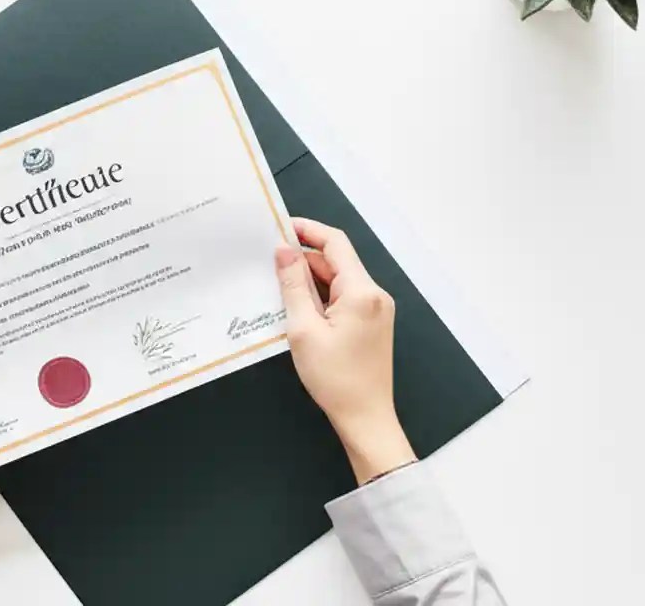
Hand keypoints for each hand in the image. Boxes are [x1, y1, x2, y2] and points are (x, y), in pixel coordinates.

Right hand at [274, 218, 415, 484]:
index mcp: (361, 292)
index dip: (308, 230)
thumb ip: (293, 286)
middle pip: (336, 262)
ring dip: (309, 280)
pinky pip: (343, 298)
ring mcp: (375, 309)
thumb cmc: (335, 379)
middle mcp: (374, 295)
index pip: (335, 243)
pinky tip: (297, 308)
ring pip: (338, 281)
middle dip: (303, 259)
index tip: (281, 226)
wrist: (365, 418)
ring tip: (278, 289)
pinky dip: (320, 297)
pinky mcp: (371, 323)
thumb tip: (284, 252)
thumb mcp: (303, 329)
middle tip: (268, 262)